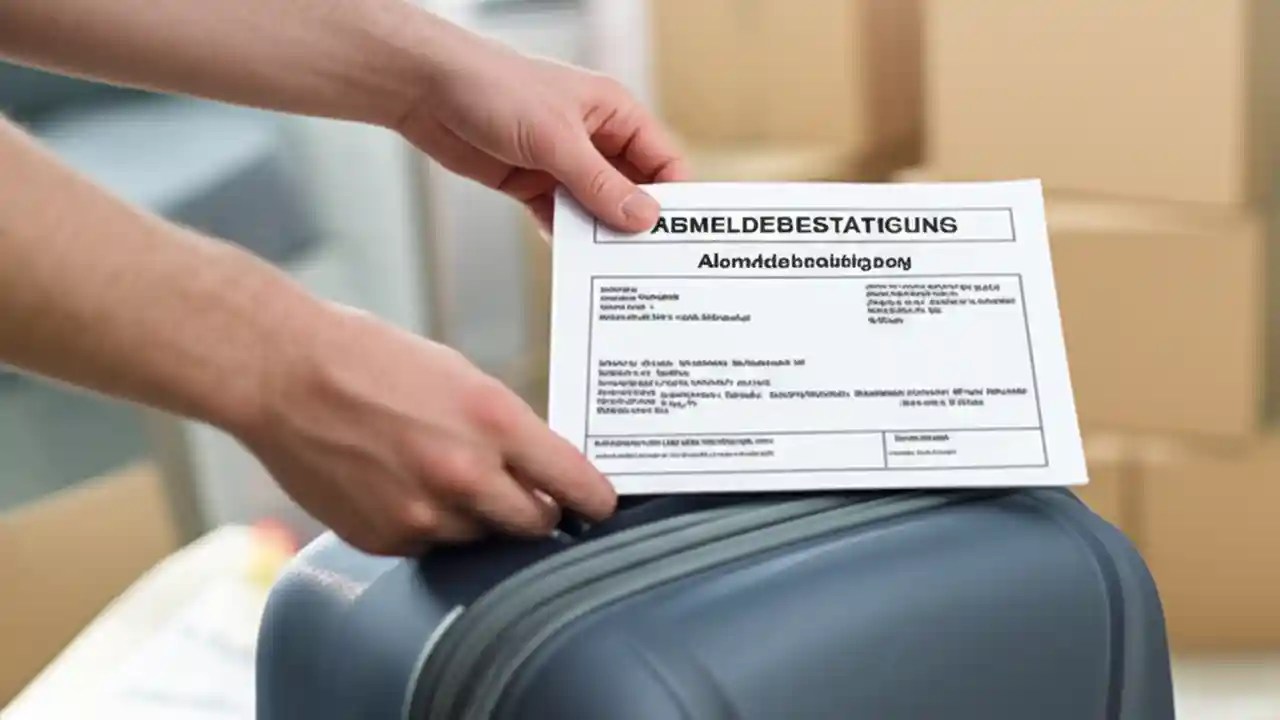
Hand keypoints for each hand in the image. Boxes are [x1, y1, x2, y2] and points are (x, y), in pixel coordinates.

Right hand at [235, 303, 615, 554]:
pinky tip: (401, 486)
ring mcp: (423, 514)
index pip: (573, 481)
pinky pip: (431, 547)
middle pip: (536, 524)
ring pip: (482, 538)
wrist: (282, 375)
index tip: (600, 504)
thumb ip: (503, 427)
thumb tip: (536, 467)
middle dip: (538, 511)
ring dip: (478, 518)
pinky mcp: (385, 539)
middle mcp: (464, 474)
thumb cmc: (369, 360)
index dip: (594, 497)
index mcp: (492, 421)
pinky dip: (430, 526)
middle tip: (528, 496)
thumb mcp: (458, 376)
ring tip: (440, 474)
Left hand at [394, 26, 688, 232]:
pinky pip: (561, 217)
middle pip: (632, 188)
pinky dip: (567, 237)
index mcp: (613, 112)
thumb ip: (600, 183)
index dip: (673, 195)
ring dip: (601, 235)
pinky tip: (573, 260)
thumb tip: (643, 217)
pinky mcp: (532, 183)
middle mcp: (594, 138)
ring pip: (596, 208)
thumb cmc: (495, 90)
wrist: (428, 91)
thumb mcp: (556, 139)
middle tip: (647, 261)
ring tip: (613, 269)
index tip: (677, 235)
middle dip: (637, 221)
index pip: (661, 158)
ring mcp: (563, 163)